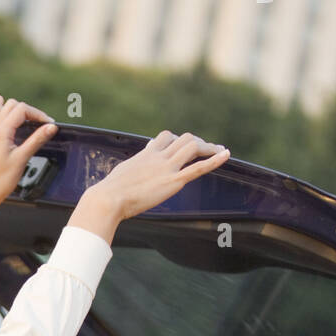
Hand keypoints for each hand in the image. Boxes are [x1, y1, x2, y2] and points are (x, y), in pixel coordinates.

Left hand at [0, 95, 58, 210]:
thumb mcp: (22, 158)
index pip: (21, 110)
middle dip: (28, 111)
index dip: (37, 114)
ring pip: (0, 108)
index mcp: (1, 132)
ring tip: (25, 116)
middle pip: (12, 105)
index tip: (48, 124)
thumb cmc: (1, 180)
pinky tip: (3, 110)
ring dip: (13, 108)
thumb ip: (37, 139)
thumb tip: (51, 127)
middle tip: (40, 123)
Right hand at [84, 130, 229, 226]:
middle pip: (184, 138)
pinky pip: (196, 168)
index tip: (181, 148)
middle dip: (197, 142)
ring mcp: (166, 168)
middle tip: (205, 150)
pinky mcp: (172, 182)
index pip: (165, 137)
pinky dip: (213, 160)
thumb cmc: (109, 192)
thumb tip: (125, 173)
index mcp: (146, 155)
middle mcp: (158, 157)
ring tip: (219, 151)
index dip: (176, 140)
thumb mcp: (121, 174)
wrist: (108, 199)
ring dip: (208, 147)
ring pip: (193, 147)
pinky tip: (226, 155)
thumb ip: (129, 170)